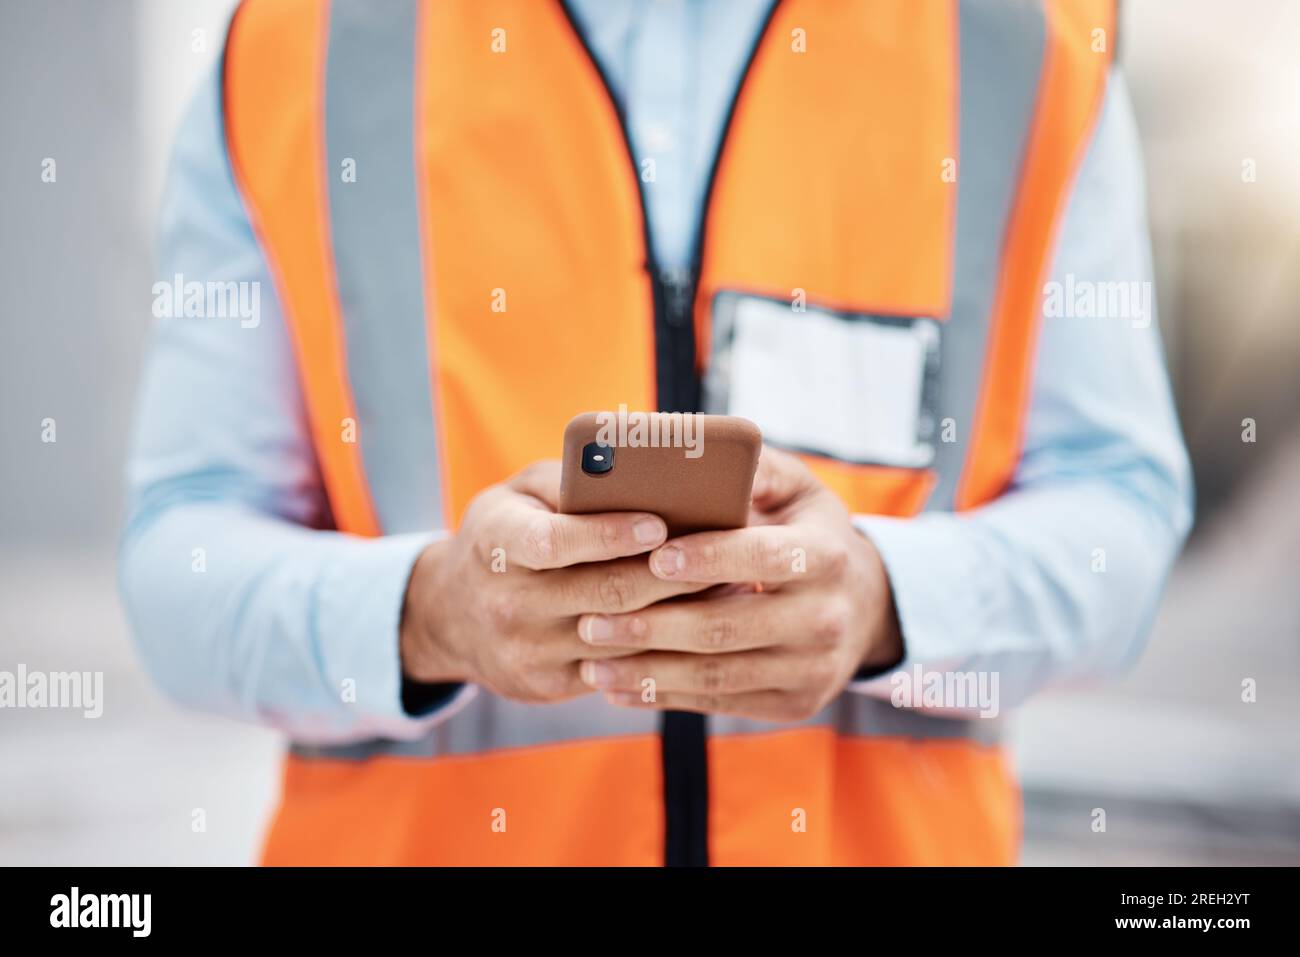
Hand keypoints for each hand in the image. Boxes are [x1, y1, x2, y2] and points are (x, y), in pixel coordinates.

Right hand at [400, 461, 710, 702]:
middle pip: (604, 591)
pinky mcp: (549, 686)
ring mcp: (528, 651)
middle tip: (725, 550)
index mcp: (497, 542)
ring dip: (682, 612)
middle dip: (671, 571)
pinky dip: (665, 648)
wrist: (450, 616)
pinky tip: (703, 626)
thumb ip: (570, 482)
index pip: (553, 542)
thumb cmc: (505, 536)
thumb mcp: (519, 496)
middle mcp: (508, 601)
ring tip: (732, 584)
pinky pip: (618, 669)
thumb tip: (643, 475)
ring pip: (622, 636)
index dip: (607, 534)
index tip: (659, 522)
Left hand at [574, 447, 903, 720]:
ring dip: (647, 670)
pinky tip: (618, 685)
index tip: (652, 557)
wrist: (863, 607)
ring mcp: (811, 669)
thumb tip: (700, 449)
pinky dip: (663, 696)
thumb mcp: (797, 490)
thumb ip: (754, 469)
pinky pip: (718, 703)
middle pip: (726, 627)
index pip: (762, 557)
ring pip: (715, 675)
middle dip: (652, 626)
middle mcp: (824, 618)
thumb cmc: (807, 533)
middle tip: (591, 619)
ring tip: (591, 659)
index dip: (708, 558)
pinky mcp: (793, 704)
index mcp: (826, 556)